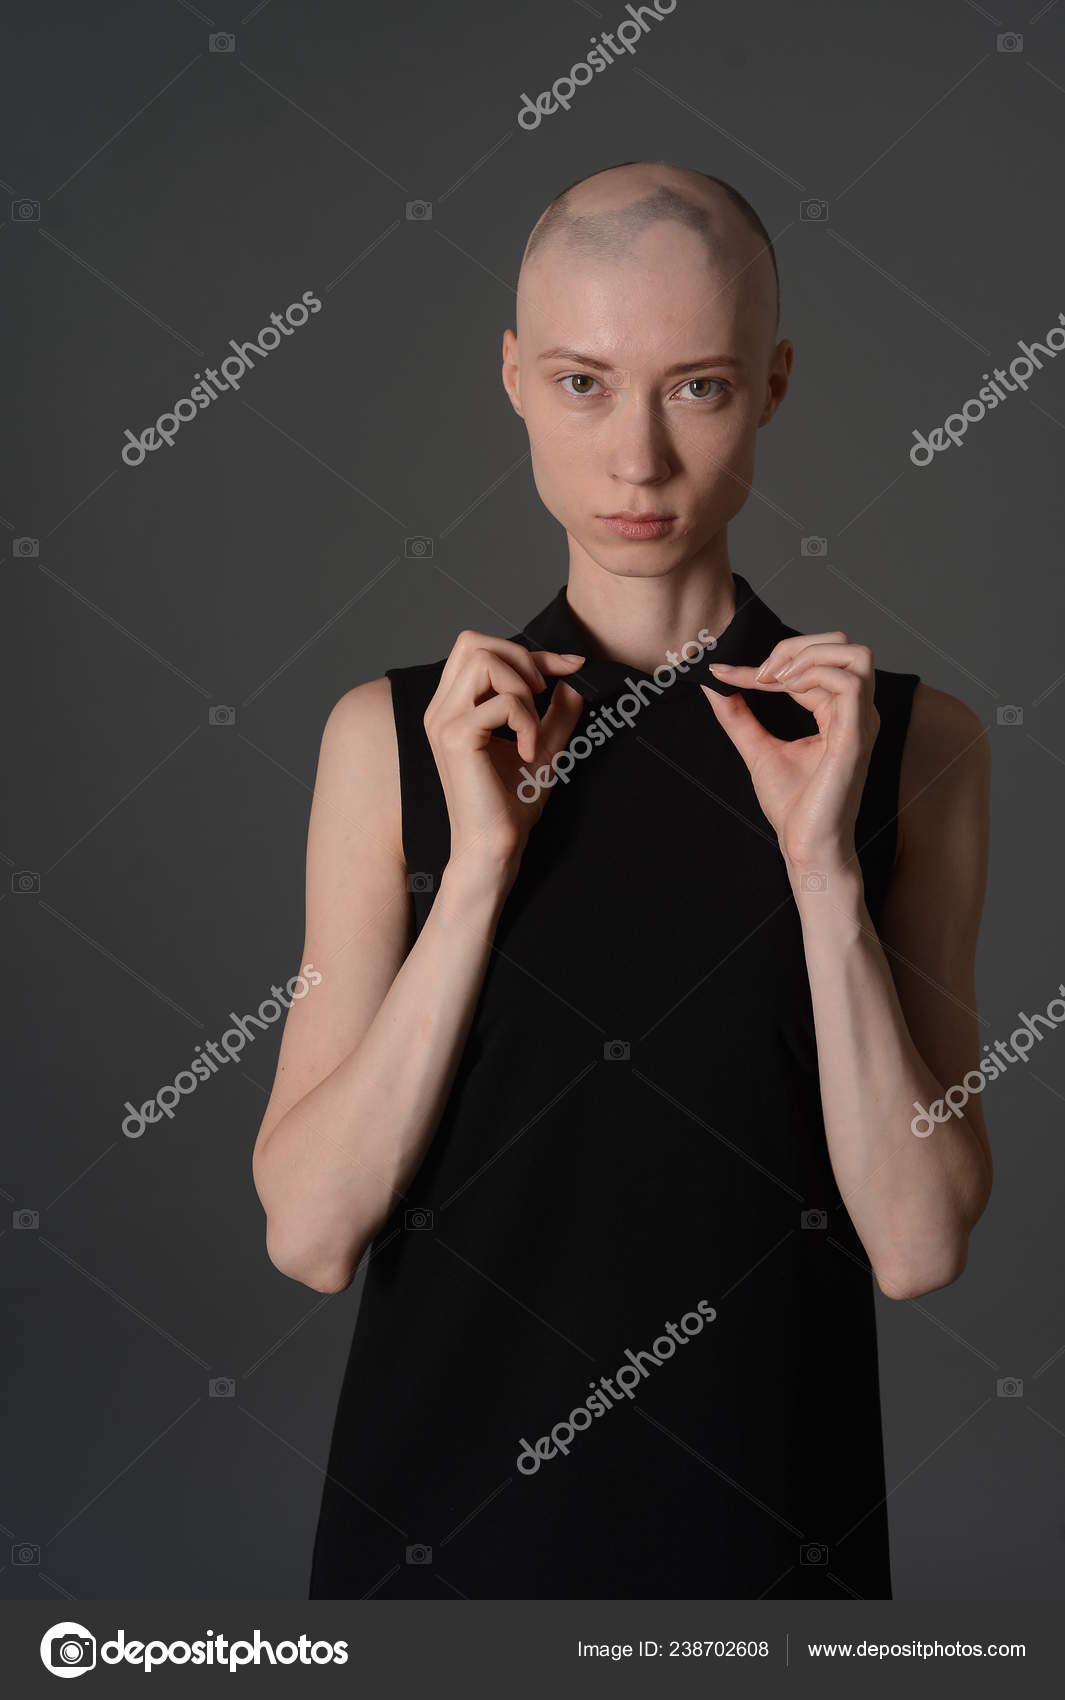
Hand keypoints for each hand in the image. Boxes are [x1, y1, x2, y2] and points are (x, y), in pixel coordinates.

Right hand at [424, 630, 586, 877]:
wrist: (496, 847)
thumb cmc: (511, 805)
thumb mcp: (543, 747)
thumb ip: (555, 713)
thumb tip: (571, 681)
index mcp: (452, 707)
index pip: (481, 649)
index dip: (530, 653)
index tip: (570, 667)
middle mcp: (441, 709)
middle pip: (473, 641)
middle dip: (522, 658)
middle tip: (545, 696)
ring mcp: (444, 722)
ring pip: (483, 661)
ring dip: (522, 688)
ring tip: (533, 729)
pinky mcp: (456, 739)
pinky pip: (500, 703)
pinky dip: (526, 721)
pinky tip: (530, 752)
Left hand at [700, 630, 879, 872]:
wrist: (805, 846)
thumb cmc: (794, 807)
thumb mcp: (757, 749)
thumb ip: (739, 715)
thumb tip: (715, 683)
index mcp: (838, 712)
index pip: (814, 662)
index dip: (770, 659)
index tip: (727, 673)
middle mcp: (855, 712)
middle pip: (843, 644)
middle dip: (796, 646)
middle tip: (760, 674)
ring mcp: (860, 722)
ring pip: (854, 655)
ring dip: (807, 656)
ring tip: (773, 680)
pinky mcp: (856, 737)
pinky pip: (849, 684)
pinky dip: (814, 675)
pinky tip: (785, 691)